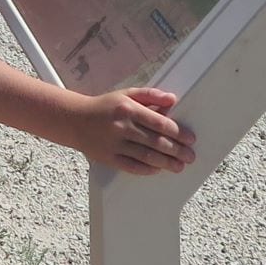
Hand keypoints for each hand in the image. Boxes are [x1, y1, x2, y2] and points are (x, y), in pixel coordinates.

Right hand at [68, 87, 193, 174]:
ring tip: (179, 166)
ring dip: (166, 163)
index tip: (190, 138)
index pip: (159, 123)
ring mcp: (114, 144)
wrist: (75, 120)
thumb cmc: (105, 106)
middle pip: (155, 141)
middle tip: (190, 156)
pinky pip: (131, 166)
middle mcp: (122, 127)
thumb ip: (150, 95)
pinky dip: (146, 169)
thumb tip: (173, 99)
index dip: (177, 132)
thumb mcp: (126, 94)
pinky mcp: (108, 158)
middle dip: (176, 150)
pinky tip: (158, 170)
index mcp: (128, 109)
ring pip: (146, 156)